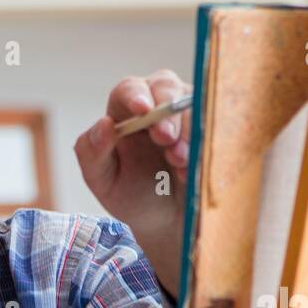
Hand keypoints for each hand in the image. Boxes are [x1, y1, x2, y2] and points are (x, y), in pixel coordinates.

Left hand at [74, 69, 190, 296]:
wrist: (166, 221)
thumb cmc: (131, 195)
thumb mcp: (103, 180)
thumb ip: (92, 152)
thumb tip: (104, 124)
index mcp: (125, 111)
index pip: (129, 89)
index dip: (136, 95)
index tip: (142, 110)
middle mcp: (157, 103)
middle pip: (165, 87)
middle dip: (166, 112)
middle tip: (165, 138)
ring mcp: (188, 113)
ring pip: (192, 105)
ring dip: (186, 132)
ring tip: (179, 162)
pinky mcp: (210, 127)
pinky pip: (214, 123)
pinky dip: (204, 143)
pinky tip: (193, 168)